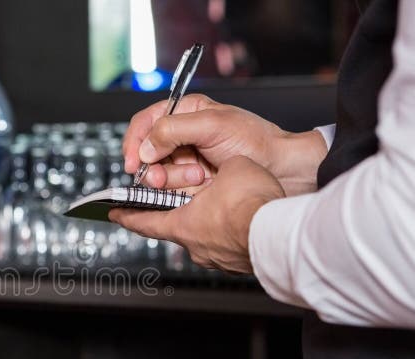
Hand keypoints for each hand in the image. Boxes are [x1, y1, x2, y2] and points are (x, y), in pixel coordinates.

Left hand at [109, 156, 284, 273]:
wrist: (281, 233)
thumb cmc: (251, 203)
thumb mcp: (231, 168)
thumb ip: (219, 167)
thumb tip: (225, 170)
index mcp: (182, 224)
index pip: (143, 220)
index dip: (126, 214)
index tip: (113, 213)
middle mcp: (195, 246)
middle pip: (177, 227)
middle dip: (179, 211)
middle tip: (182, 199)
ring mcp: (217, 259)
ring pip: (205, 237)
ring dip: (209, 222)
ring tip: (223, 207)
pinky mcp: (239, 264)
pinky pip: (228, 246)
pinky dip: (230, 233)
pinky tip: (244, 221)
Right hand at [122, 94, 327, 195]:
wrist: (282, 171)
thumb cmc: (257, 142)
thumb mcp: (213, 125)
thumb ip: (173, 130)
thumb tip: (145, 146)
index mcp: (186, 111)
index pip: (146, 122)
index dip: (134, 141)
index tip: (132, 162)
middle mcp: (183, 135)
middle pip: (147, 153)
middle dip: (154, 167)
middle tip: (159, 179)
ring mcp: (187, 160)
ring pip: (158, 174)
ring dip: (173, 180)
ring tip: (197, 178)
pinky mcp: (192, 182)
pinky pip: (172, 189)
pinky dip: (181, 191)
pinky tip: (200, 187)